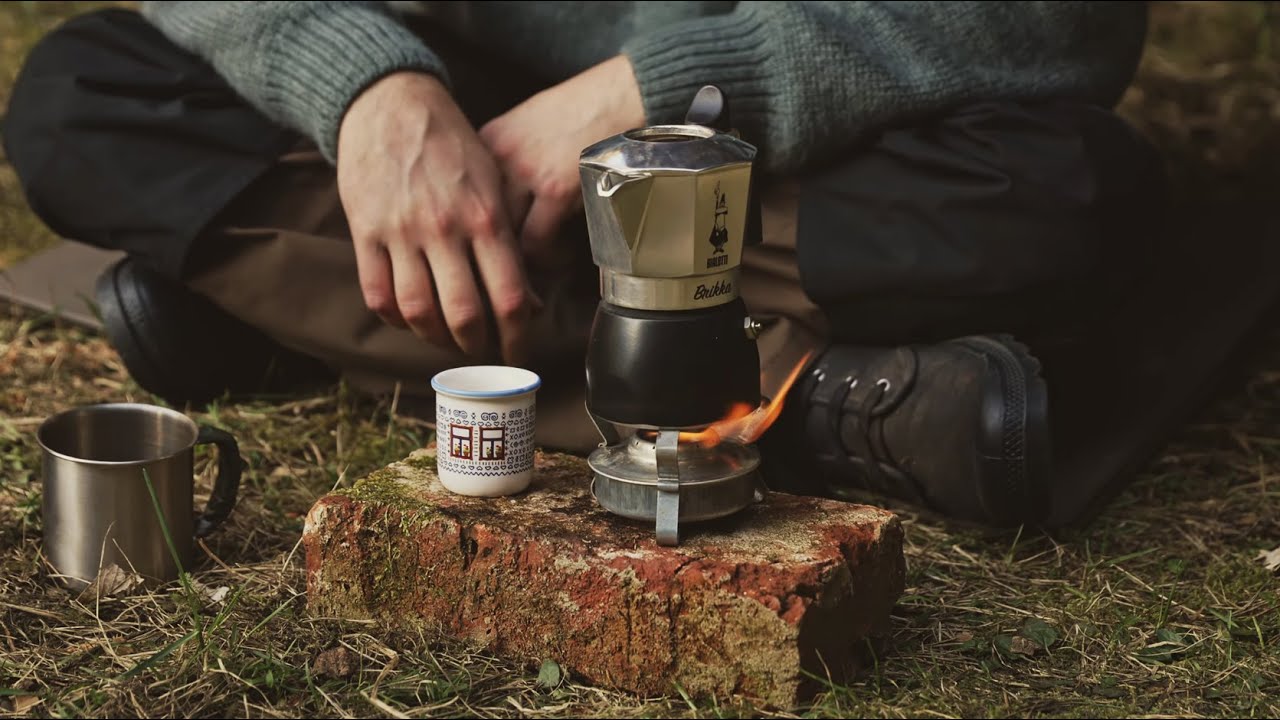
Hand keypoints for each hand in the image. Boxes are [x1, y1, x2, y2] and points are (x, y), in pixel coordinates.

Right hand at [336, 72, 533, 363]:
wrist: (391, 105)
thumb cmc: (452, 146)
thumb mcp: (493, 185)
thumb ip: (509, 243)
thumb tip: (527, 302)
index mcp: (485, 218)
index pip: (508, 297)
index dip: (517, 337)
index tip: (518, 354)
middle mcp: (444, 229)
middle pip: (463, 314)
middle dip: (477, 346)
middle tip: (482, 353)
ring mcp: (400, 232)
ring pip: (417, 312)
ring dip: (435, 338)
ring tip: (447, 341)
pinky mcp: (365, 231)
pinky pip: (377, 293)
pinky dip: (394, 318)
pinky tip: (409, 319)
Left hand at [478, 55, 645, 267]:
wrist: (616, 97)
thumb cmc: (578, 113)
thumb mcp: (525, 127)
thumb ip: (505, 163)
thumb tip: (501, 210)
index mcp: (487, 141)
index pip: (466, 199)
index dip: (478, 229)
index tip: (488, 249)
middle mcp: (499, 157)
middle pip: (479, 220)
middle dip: (494, 251)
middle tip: (508, 271)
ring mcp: (526, 173)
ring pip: (504, 236)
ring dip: (519, 260)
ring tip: (535, 270)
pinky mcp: (555, 189)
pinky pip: (537, 242)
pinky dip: (547, 257)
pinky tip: (559, 257)